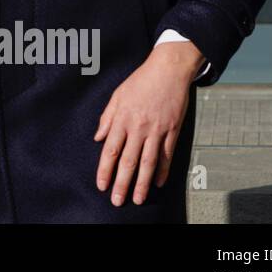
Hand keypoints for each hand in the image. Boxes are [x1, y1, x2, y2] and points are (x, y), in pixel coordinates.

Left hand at [93, 40, 201, 205]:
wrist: (168, 70)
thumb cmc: (140, 81)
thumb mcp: (117, 95)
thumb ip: (107, 117)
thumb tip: (99, 138)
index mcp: (122, 118)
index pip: (111, 150)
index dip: (105, 169)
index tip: (101, 184)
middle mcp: (138, 127)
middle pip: (128, 161)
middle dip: (122, 183)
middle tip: (117, 200)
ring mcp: (156, 130)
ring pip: (147, 162)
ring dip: (141, 183)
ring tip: (137, 198)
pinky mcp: (172, 130)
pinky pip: (166, 155)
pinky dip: (162, 170)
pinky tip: (157, 182)